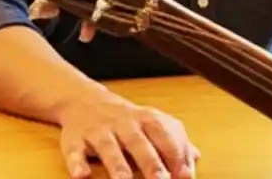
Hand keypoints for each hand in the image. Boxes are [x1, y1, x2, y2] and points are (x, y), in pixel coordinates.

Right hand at [56, 85, 199, 178]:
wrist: (84, 100)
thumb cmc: (126, 119)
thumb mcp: (152, 123)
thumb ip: (174, 141)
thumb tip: (196, 158)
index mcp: (147, 120)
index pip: (165, 136)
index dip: (177, 156)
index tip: (185, 176)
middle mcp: (124, 124)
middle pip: (139, 143)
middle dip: (151, 163)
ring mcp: (99, 131)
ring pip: (109, 148)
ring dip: (117, 166)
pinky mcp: (75, 139)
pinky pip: (74, 151)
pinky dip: (77, 163)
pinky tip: (82, 175)